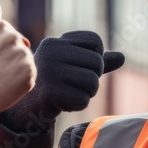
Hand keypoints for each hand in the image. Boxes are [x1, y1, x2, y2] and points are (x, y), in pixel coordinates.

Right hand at [0, 0, 35, 122]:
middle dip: (11, 59)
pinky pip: (31, 75)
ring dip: (17, 70)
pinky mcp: (30, 72)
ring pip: (26, 61)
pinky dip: (22, 82)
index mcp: (1, 27)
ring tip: (1, 78)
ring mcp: (22, 55)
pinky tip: (9, 86)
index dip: (1, 50)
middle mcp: (14, 38)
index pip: (11, 37)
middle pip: (21, 47)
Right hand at [0, 30, 124, 131]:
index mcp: (56, 43)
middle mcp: (51, 53)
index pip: (95, 40)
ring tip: (70, 93)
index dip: (96, 55)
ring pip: (93, 82)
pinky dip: (77, 105)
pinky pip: (83, 100)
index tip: (81, 65)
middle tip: (75, 84)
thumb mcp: (73, 66)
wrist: (26, 107)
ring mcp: (49, 72)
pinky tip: (63, 103)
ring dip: (87, 93)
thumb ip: (96, 61)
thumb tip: (122, 57)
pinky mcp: (50, 93)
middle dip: (93, 77)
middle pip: (97, 62)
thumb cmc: (53, 83)